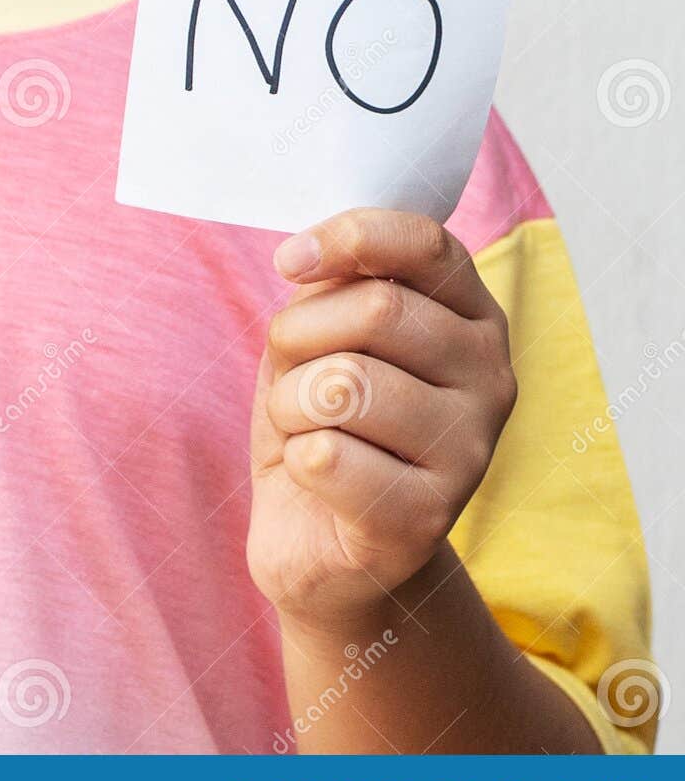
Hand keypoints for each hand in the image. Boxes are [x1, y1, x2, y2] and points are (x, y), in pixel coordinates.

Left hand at [246, 208, 516, 629]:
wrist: (320, 542)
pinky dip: (297, 459)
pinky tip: (319, 479)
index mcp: (471, 317)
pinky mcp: (428, 518)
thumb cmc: (321, 424)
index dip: (349, 238)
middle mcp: (492, 378)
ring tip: (305, 431)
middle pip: (375, 310)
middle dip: (299, 338)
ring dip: (290, 404)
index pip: (425, 244)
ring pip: (344, 384)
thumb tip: (311, 256)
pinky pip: (328, 456)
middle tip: (293, 378)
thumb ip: (332, 286)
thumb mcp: (319, 337)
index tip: (288, 261)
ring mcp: (470, 451)